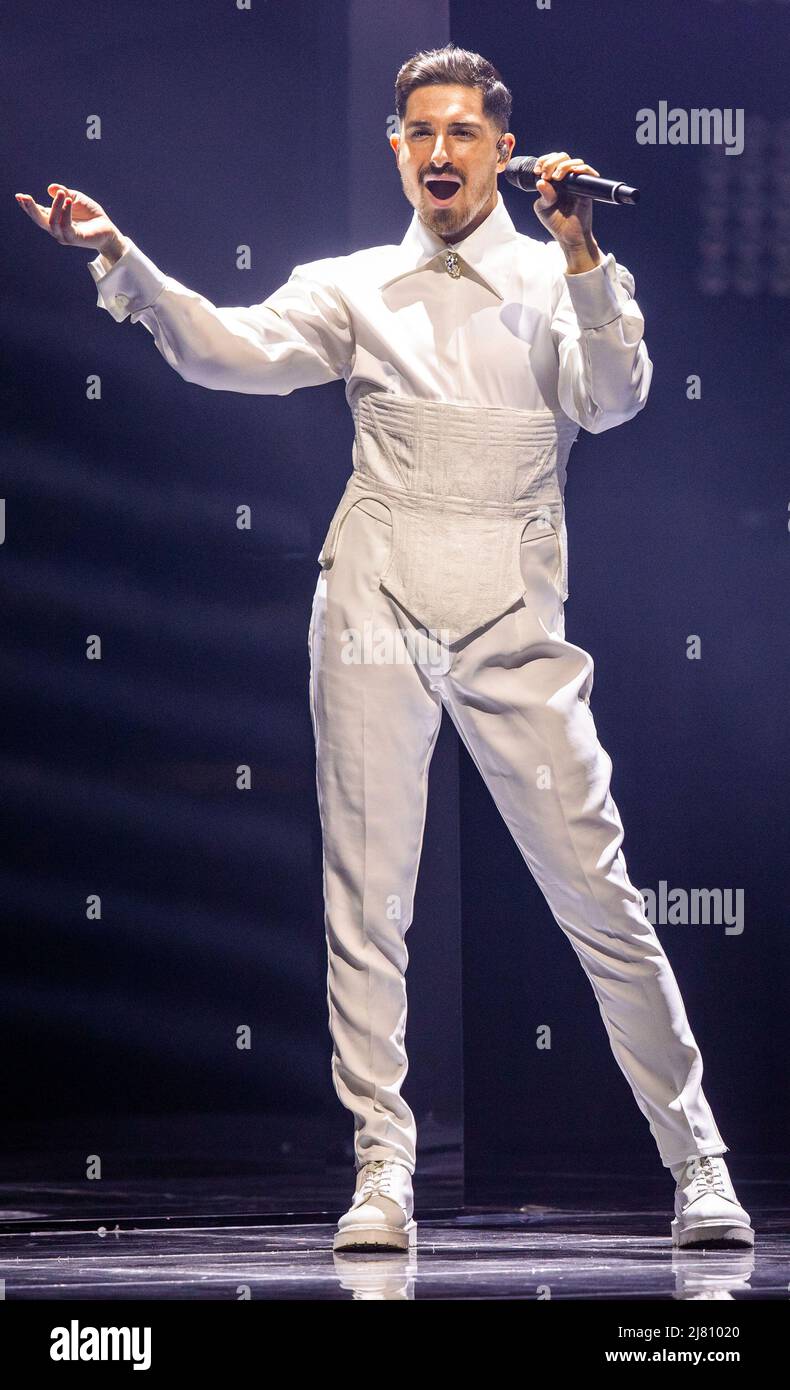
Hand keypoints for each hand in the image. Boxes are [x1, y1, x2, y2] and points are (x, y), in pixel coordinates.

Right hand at [14, 184, 122, 254]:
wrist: (108, 228)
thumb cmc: (91, 215)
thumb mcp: (76, 198)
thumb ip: (64, 193)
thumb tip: (51, 188)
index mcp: (54, 218)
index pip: (38, 213)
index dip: (27, 205)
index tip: (19, 196)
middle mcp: (57, 228)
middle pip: (39, 220)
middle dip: (31, 208)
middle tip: (25, 197)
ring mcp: (65, 235)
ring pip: (51, 222)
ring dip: (54, 206)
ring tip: (61, 194)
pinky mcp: (75, 239)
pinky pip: (65, 226)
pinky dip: (65, 213)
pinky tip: (68, 201)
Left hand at [531, 151, 600, 265]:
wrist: (568, 236)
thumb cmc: (555, 222)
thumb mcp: (543, 208)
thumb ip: (543, 194)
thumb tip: (541, 181)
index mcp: (553, 180)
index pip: (550, 161)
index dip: (544, 161)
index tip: (538, 171)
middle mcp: (566, 179)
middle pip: (562, 157)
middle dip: (552, 162)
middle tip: (547, 175)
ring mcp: (577, 183)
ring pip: (575, 162)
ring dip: (564, 165)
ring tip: (557, 177)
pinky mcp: (586, 189)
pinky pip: (588, 173)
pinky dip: (582, 169)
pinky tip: (574, 172)